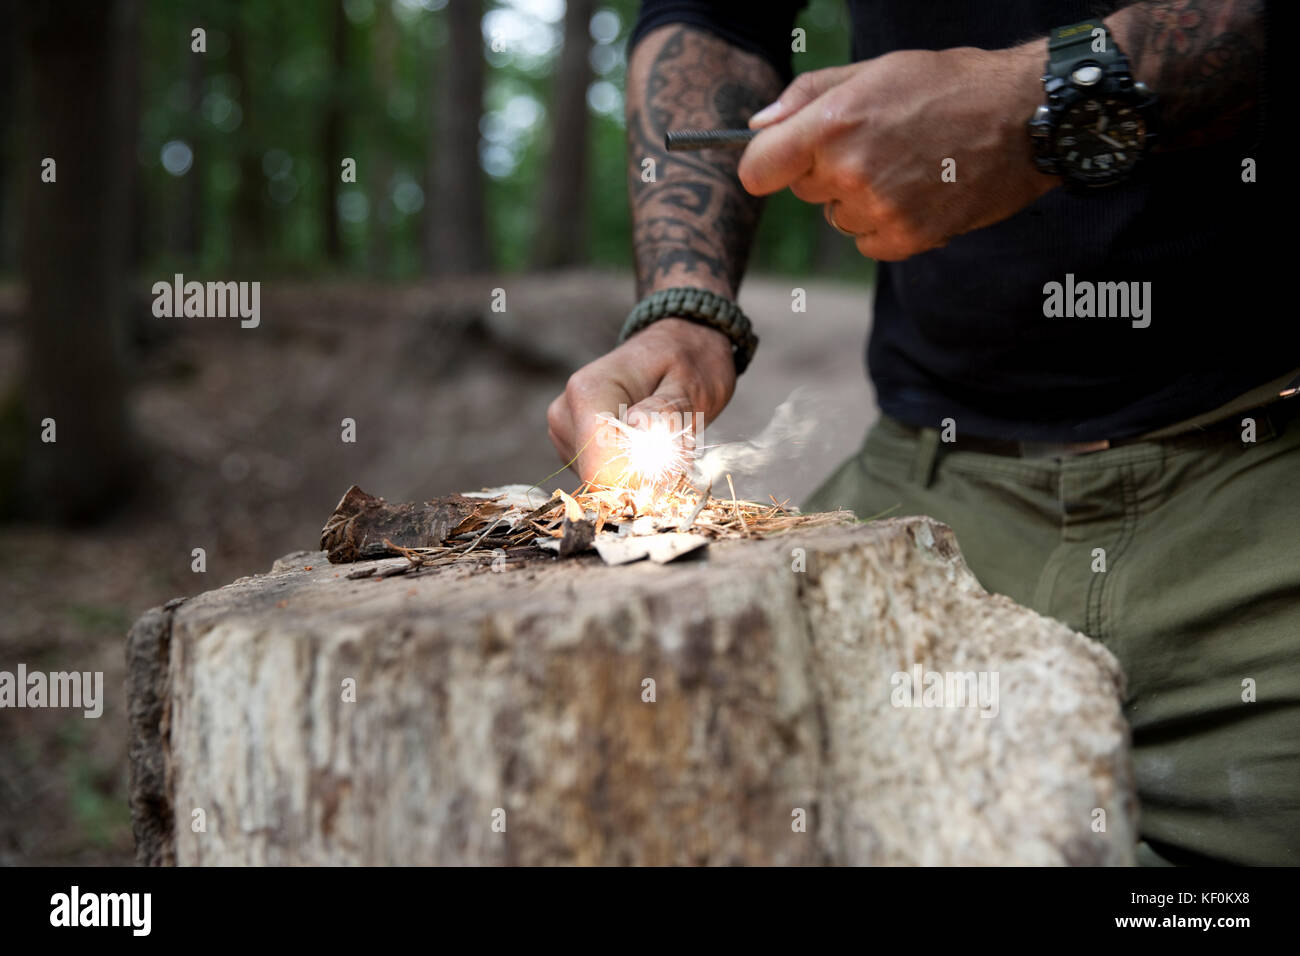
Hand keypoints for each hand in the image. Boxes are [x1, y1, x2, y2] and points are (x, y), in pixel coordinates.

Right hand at [546, 318, 735, 485]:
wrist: (676, 349)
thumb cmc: (687, 364)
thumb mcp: (691, 384)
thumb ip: (666, 411)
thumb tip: (640, 430)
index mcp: (588, 391)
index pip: (597, 464)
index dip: (639, 478)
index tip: (672, 460)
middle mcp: (565, 413)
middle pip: (599, 477)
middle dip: (643, 474)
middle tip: (674, 442)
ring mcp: (564, 432)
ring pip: (601, 482)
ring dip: (639, 472)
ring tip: (661, 437)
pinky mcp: (572, 449)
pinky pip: (602, 477)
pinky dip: (631, 471)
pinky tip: (647, 443)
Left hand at [738, 44, 1058, 260]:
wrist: (1024, 117)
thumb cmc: (946, 85)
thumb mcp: (873, 71)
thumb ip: (806, 98)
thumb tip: (758, 127)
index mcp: (833, 123)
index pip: (757, 169)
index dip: (765, 164)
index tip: (779, 161)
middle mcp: (850, 170)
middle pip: (800, 190)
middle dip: (824, 170)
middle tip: (876, 143)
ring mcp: (878, 209)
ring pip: (836, 217)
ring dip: (857, 199)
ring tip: (905, 165)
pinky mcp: (906, 238)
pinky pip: (866, 241)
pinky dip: (884, 224)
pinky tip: (917, 192)